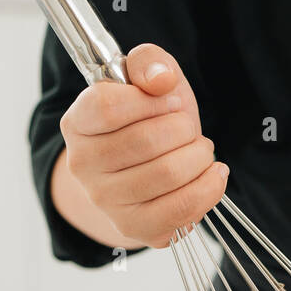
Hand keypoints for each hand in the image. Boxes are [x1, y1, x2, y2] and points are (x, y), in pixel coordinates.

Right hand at [58, 43, 227, 248]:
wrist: (147, 169)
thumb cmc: (149, 120)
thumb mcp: (147, 79)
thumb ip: (149, 62)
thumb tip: (162, 79)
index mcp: (77, 123)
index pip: (108, 106)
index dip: (150, 100)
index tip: (171, 100)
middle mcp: (83, 166)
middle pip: (145, 141)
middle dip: (183, 128)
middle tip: (188, 128)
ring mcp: (107, 202)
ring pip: (168, 174)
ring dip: (200, 155)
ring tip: (201, 150)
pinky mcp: (135, 228)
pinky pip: (182, 209)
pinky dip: (209, 186)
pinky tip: (213, 173)